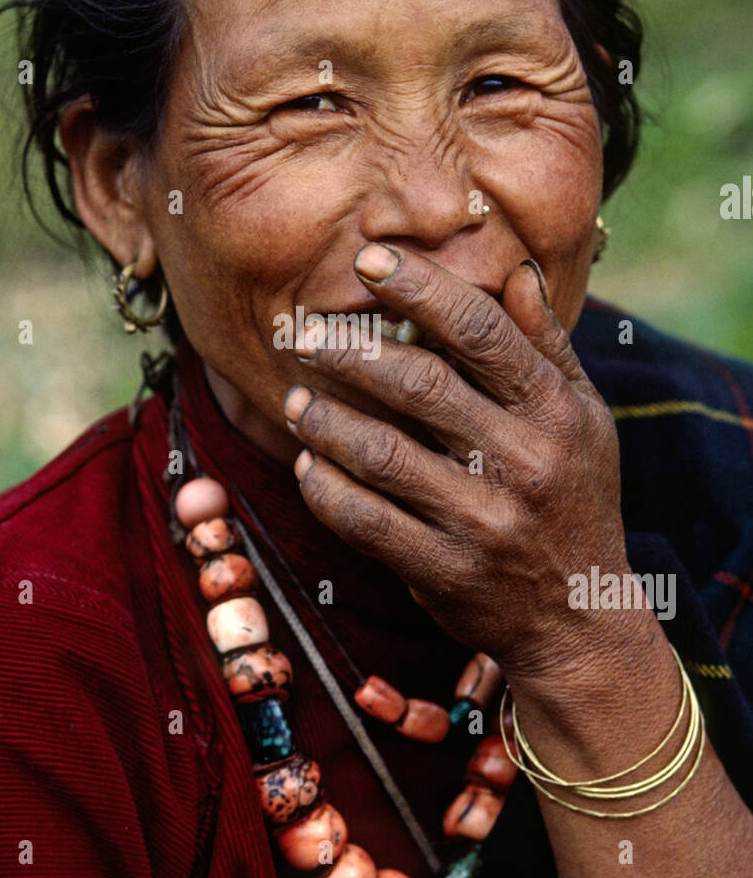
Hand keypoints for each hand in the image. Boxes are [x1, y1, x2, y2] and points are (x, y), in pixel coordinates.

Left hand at [284, 243, 632, 688]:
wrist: (579, 618)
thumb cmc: (575, 496)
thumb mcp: (583, 417)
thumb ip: (545, 345)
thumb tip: (513, 269)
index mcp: (556, 412)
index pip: (481, 331)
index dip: (421, 288)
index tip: (368, 259)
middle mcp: (525, 463)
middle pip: (420, 386)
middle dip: (350, 351)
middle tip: (303, 333)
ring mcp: (484, 522)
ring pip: (382, 454)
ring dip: (325, 420)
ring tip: (295, 399)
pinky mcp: (446, 572)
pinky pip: (366, 521)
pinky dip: (325, 488)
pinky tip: (306, 464)